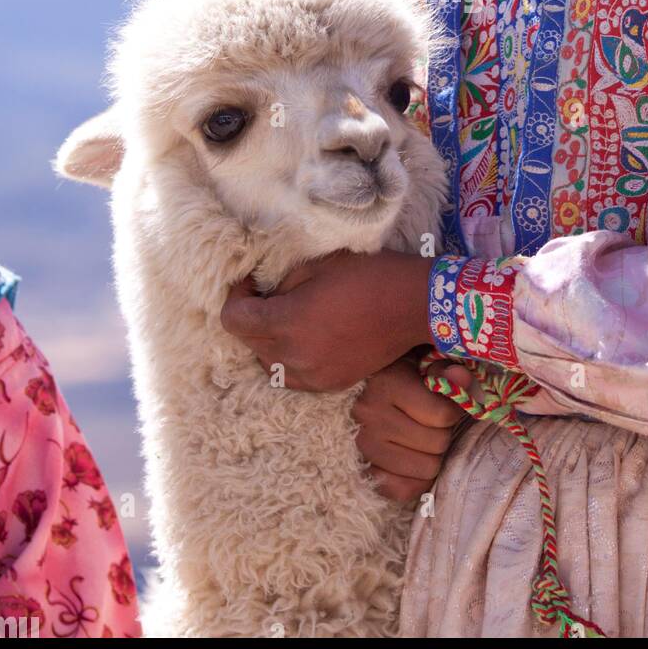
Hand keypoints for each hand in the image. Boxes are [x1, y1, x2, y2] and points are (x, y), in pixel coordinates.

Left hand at [220, 248, 433, 391]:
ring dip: (267, 342)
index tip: (251, 283)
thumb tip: (265, 293)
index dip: (236, 297)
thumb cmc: (369, 276)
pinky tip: (306, 340)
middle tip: (269, 296)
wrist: (414, 306)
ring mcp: (313, 374)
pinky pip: (292, 378)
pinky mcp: (331, 383)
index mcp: (288, 321)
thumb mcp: (319, 265)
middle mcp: (295, 354)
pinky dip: (289, 360)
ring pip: (267, 364)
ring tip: (287, 320)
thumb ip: (282, 283)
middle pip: (249, 342)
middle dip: (251, 317)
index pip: (233, 320)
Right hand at [353, 354, 474, 501]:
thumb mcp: (422, 362)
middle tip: (432, 422)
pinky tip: (412, 458)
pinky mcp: (363, 470)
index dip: (454, 410)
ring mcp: (364, 445)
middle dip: (442, 433)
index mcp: (388, 384)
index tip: (447, 403)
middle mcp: (370, 415)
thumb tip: (462, 378)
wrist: (365, 391)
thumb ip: (445, 369)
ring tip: (421, 438)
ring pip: (426, 469)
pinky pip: (404, 490)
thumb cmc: (401, 374)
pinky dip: (415, 480)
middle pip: (437, 444)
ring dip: (431, 455)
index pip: (443, 416)